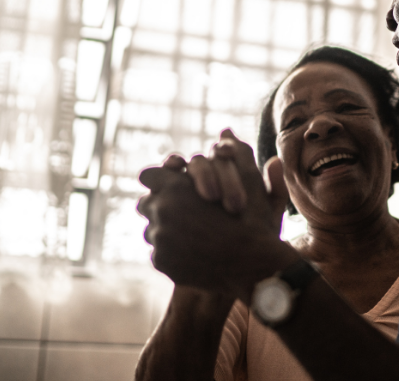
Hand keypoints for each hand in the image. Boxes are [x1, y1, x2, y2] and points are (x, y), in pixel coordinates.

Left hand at [137, 129, 293, 299]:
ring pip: (150, 230)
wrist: (253, 266)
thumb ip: (235, 153)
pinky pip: (158, 253)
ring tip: (188, 235)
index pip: (148, 176)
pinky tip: (192, 254)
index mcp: (175, 187)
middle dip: (161, 206)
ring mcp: (158, 240)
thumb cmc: (253, 220)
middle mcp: (160, 211)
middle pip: (145, 204)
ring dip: (164, 230)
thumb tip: (227, 131)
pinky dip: (171, 253)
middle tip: (182, 213)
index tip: (174, 187)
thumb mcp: (248, 181)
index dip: (162, 180)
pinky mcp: (161, 263)